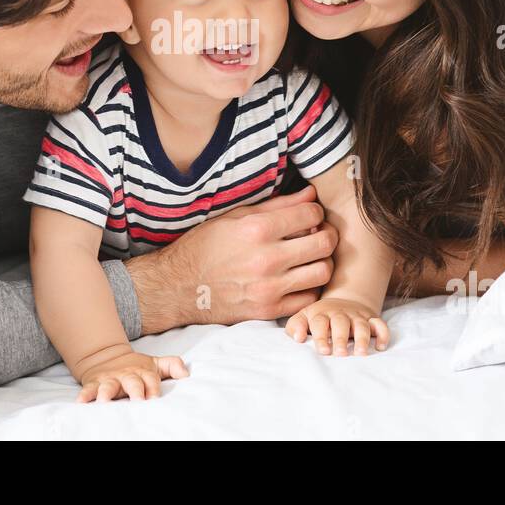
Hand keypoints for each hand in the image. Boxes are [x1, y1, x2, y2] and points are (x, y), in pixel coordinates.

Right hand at [76, 349, 188, 402]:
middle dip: (135, 391)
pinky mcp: (95, 384)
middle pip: (132, 382)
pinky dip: (84, 395)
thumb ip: (172, 365)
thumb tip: (186, 374)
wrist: (107, 356)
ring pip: (108, 386)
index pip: (151, 380)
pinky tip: (81, 402)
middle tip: (138, 400)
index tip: (155, 398)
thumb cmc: (136, 367)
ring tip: (104, 401)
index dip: (153, 388)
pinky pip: (89, 389)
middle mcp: (127, 376)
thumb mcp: (155, 364)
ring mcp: (110, 380)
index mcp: (143, 372)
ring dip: (106, 393)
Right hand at [125, 186, 338, 332]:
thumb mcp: (235, 217)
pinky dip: (311, 287)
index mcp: (257, 230)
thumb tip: (310, 195)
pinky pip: (309, 298)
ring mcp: (269, 288)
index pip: (311, 215)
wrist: (178, 287)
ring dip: (323, 262)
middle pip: (324, 243)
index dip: (315, 212)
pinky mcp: (268, 310)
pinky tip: (300, 279)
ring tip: (311, 257)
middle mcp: (266, 259)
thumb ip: (276, 206)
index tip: (310, 216)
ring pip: (323, 272)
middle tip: (319, 234)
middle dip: (327, 234)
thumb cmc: (205, 247)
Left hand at [285, 297, 388, 355]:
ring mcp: (356, 316)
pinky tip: (381, 347)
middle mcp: (339, 314)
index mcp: (321, 314)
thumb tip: (297, 338)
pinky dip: (383, 334)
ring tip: (361, 353)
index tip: (324, 351)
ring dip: (362, 338)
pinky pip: (380, 324)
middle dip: (341, 338)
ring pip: (362, 325)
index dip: (321, 336)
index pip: (320, 323)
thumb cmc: (319, 317)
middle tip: (341, 355)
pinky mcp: (370, 318)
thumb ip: (296, 327)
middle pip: (341, 323)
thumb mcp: (303, 318)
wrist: (342, 302)